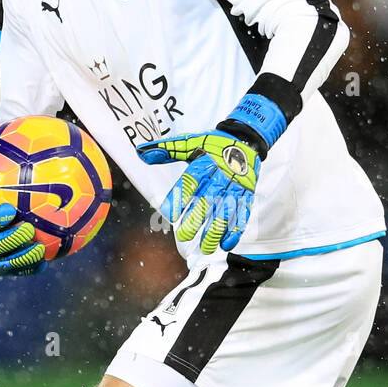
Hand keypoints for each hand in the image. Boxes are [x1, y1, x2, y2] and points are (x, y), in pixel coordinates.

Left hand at [137, 131, 259, 253]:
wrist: (246, 138)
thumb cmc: (213, 145)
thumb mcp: (190, 143)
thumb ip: (166, 150)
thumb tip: (140, 152)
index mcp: (204, 163)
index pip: (191, 181)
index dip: (181, 198)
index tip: (171, 215)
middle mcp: (221, 176)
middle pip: (208, 200)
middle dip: (196, 219)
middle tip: (184, 236)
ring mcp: (235, 187)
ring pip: (226, 211)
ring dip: (216, 231)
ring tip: (205, 248)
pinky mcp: (247, 194)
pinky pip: (243, 214)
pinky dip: (235, 230)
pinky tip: (226, 244)